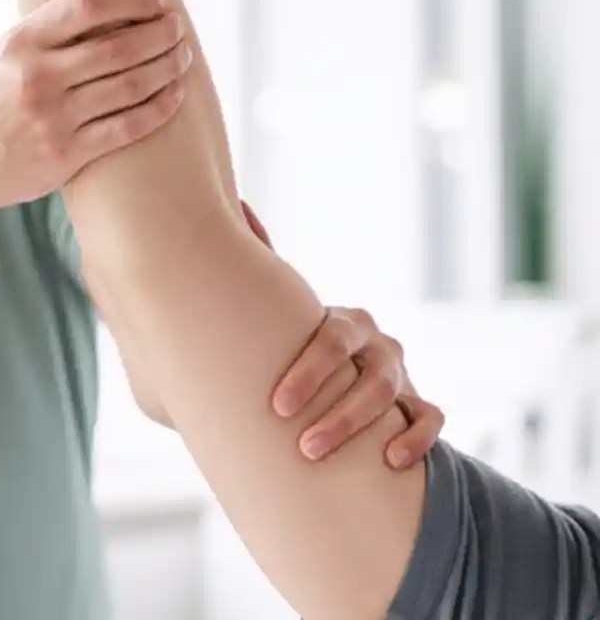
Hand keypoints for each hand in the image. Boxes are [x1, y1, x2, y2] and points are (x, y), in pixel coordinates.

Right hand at [0, 0, 192, 217]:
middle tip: (177, 30)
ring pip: (129, 86)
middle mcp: (36, 77)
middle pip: (117, 46)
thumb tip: (114, 8)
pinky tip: (174, 96)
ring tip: (181, 58)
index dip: (132, 1)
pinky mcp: (66, 154)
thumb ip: (49, 33)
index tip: (157, 3)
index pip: (88, 6)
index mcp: (21, 43)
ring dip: (166, 68)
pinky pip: (126, 127)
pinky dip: (158, 109)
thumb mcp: (7, 56)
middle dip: (159, 35)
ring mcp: (52, 118)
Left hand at [239, 202, 445, 469]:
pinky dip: (416, 440)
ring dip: (359, 429)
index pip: (332, 339)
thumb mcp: (282, 309)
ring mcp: (401, 375)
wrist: (334, 377)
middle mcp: (377, 344)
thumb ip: (261, 259)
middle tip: (300, 444)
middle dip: (335, 412)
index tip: (277, 406)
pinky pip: (429, 420)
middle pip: (366, 376)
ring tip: (322, 456)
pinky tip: (390, 462)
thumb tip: (235, 201)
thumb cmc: (294, 343)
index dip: (309, 372)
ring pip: (393, 399)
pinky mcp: (418, 406)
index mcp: (343, 322)